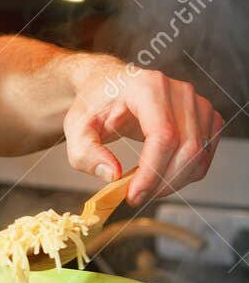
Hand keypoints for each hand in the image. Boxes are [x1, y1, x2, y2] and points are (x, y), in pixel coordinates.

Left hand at [64, 56, 222, 206]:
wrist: (108, 85)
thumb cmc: (94, 104)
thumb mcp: (77, 128)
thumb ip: (86, 153)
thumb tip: (112, 175)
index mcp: (147, 87)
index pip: (163, 135)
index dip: (152, 171)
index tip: (133, 195)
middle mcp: (178, 91)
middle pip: (187, 148)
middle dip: (163, 183)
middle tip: (136, 196)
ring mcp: (196, 102)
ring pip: (199, 155)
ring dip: (174, 182)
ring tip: (146, 186)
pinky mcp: (205, 116)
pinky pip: (204, 154)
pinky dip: (186, 174)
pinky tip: (161, 175)